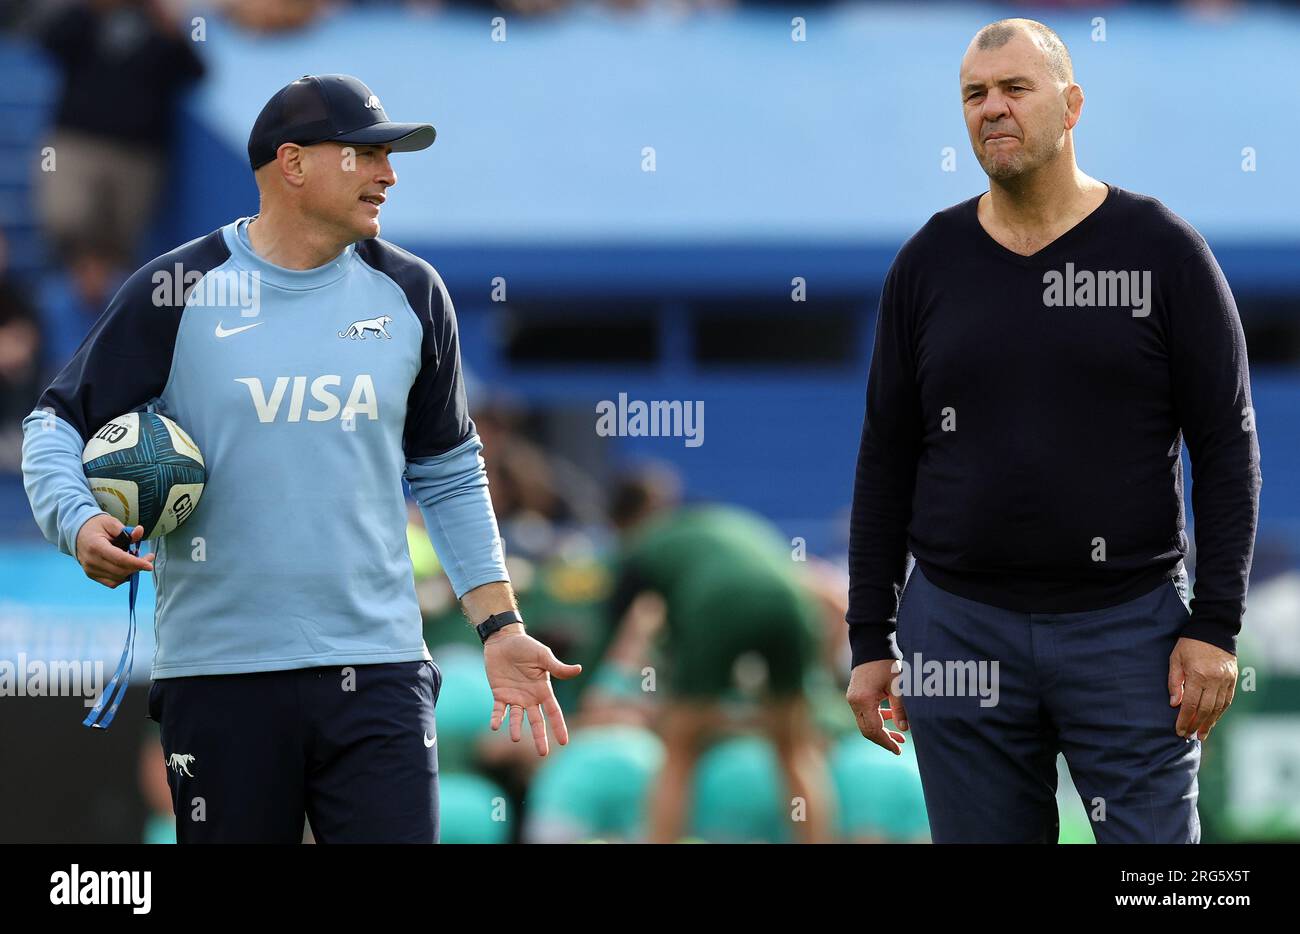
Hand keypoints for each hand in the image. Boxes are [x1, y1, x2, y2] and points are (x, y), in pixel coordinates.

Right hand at [75, 515, 153, 587]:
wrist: (78, 533)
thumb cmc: (95, 527)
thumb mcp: (111, 523)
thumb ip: (126, 530)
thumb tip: (139, 532)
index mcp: (96, 547)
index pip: (119, 559)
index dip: (136, 563)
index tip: (149, 565)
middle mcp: (91, 561)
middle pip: (120, 570)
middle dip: (138, 567)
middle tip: (149, 558)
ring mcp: (90, 570)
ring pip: (117, 578)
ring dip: (131, 571)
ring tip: (137, 560)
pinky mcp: (92, 575)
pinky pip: (112, 582)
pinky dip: (123, 577)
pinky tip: (128, 567)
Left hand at [483, 625, 581, 755]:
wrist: (503, 640)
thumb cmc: (526, 646)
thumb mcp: (543, 656)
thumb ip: (558, 667)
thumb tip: (579, 670)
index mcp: (543, 690)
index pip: (553, 712)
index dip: (558, 726)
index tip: (564, 742)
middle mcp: (530, 697)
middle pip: (536, 721)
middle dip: (540, 737)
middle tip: (543, 753)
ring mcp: (514, 697)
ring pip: (516, 718)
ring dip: (516, 728)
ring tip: (516, 739)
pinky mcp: (499, 694)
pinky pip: (498, 710)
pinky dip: (497, 718)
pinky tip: (495, 726)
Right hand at [845, 659, 907, 754]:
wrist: (870, 646)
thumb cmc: (886, 664)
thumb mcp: (897, 685)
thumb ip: (901, 708)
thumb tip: (905, 730)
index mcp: (863, 700)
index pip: (874, 729)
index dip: (886, 742)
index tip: (898, 750)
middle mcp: (854, 702)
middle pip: (867, 730)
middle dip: (883, 740)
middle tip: (899, 747)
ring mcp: (853, 699)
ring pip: (866, 723)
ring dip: (882, 731)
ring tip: (900, 737)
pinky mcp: (856, 696)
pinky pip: (866, 714)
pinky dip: (878, 720)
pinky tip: (892, 720)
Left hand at [1169, 637, 1236, 741]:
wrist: (1214, 630)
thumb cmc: (1189, 644)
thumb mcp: (1175, 659)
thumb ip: (1174, 682)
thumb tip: (1174, 704)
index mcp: (1197, 675)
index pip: (1191, 704)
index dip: (1185, 720)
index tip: (1180, 731)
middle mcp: (1214, 680)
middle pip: (1206, 709)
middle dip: (1197, 725)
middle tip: (1190, 736)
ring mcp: (1226, 680)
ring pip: (1218, 708)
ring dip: (1210, 723)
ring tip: (1202, 734)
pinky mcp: (1233, 680)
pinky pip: (1227, 700)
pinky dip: (1220, 712)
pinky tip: (1213, 720)